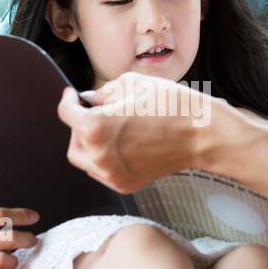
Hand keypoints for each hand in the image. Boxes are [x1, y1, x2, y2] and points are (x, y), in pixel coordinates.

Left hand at [56, 73, 218, 192]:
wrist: (201, 135)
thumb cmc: (171, 105)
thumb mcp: (132, 84)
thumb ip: (103, 93)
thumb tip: (90, 100)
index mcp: (95, 127)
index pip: (66, 112)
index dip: (69, 99)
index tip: (73, 96)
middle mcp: (98, 155)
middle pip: (73, 139)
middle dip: (80, 124)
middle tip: (94, 112)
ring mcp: (111, 174)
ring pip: (84, 160)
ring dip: (89, 144)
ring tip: (110, 130)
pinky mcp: (124, 185)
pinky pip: (102, 172)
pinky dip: (104, 159)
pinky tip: (122, 145)